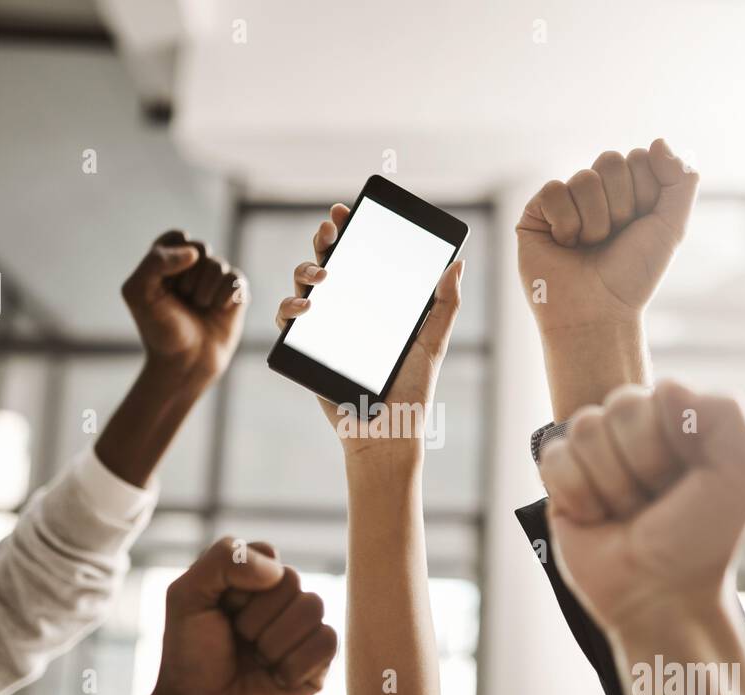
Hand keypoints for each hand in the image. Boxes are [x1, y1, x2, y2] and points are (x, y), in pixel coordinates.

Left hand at [121, 231, 247, 383]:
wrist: (185, 364)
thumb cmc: (160, 331)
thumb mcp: (139, 293)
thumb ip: (155, 261)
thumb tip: (193, 253)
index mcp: (166, 265)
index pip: (176, 237)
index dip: (173, 253)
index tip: (165, 279)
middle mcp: (192, 270)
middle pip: (200, 248)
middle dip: (190, 275)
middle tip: (182, 299)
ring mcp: (215, 282)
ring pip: (218, 264)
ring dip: (205, 289)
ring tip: (198, 308)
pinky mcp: (235, 295)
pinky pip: (236, 279)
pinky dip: (224, 295)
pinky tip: (217, 310)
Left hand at [151, 537, 336, 694]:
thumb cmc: (190, 659)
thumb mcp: (187, 597)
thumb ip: (223, 559)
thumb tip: (277, 570)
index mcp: (250, 580)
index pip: (267, 556)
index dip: (240, 585)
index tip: (219, 611)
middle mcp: (279, 600)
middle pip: (291, 580)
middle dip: (255, 618)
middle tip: (238, 642)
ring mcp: (301, 630)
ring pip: (313, 607)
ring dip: (275, 642)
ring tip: (257, 662)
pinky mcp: (319, 661)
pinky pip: (327, 640)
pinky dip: (295, 664)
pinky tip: (276, 679)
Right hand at [276, 204, 464, 465]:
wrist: (386, 432)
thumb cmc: (410, 391)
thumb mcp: (433, 343)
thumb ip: (445, 305)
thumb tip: (457, 263)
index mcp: (374, 302)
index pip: (360, 257)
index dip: (350, 230)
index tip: (347, 211)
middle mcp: (347, 309)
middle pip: (329, 262)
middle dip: (325, 238)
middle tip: (330, 227)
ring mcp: (323, 327)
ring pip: (304, 285)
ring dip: (307, 268)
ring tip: (322, 273)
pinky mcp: (305, 348)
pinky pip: (287, 320)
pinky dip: (290, 307)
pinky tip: (306, 306)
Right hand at [517, 139, 697, 331]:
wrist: (597, 313)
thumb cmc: (632, 277)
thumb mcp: (672, 227)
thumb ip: (680, 180)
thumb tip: (658, 141)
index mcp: (628, 193)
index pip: (638, 158)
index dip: (644, 192)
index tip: (639, 226)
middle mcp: (596, 194)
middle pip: (610, 161)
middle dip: (619, 204)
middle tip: (612, 238)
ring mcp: (565, 203)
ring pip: (583, 178)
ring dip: (594, 221)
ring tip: (587, 247)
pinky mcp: (535, 214)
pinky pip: (553, 191)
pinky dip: (565, 223)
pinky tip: (564, 245)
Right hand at [538, 381, 744, 634]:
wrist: (661, 596)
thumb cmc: (704, 539)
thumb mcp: (744, 473)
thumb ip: (724, 413)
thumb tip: (663, 389)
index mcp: (678, 421)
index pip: (661, 392)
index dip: (673, 441)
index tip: (687, 481)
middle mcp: (635, 431)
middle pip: (620, 406)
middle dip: (642, 464)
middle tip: (655, 501)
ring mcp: (596, 453)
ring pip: (585, 429)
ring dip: (612, 484)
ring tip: (627, 513)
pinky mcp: (560, 479)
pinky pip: (555, 457)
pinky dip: (579, 494)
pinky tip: (597, 518)